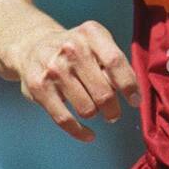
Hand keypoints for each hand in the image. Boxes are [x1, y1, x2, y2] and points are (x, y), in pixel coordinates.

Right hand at [14, 20, 139, 141]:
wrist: (32, 46)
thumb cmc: (76, 50)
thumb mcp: (96, 44)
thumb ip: (114, 64)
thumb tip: (131, 94)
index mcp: (90, 34)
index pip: (115, 62)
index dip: (129, 86)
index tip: (135, 101)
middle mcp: (71, 48)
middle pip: (103, 92)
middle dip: (113, 109)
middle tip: (113, 113)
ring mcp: (54, 69)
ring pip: (87, 109)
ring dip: (95, 114)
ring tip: (93, 109)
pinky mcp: (39, 88)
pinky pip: (65, 119)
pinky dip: (80, 132)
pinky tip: (89, 135)